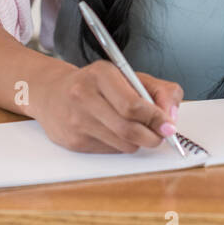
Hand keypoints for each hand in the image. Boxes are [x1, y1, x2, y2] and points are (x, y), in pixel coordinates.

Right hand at [32, 61, 183, 153]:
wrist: (52, 93)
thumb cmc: (96, 84)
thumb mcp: (128, 76)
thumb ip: (158, 90)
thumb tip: (171, 116)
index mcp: (101, 74)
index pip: (133, 105)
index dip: (156, 118)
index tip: (168, 125)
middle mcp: (84, 96)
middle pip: (129, 128)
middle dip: (152, 136)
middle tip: (160, 135)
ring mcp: (76, 120)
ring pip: (123, 143)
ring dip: (137, 141)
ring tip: (136, 130)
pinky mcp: (73, 141)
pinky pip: (110, 150)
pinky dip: (120, 145)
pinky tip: (113, 132)